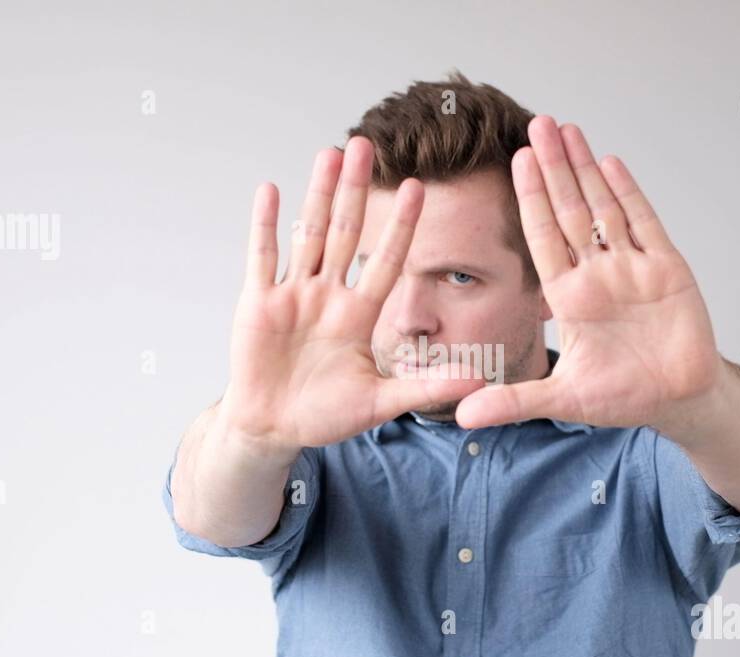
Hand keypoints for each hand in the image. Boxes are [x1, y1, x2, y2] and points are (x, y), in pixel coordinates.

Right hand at [219, 137, 480, 450]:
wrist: (274, 428)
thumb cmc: (325, 415)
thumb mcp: (381, 403)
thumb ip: (426, 388)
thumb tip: (480, 382)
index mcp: (359, 315)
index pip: (386, 260)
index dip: (403, 226)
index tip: (421, 187)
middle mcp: (328, 296)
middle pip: (347, 233)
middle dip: (358, 190)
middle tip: (369, 145)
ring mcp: (294, 296)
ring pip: (309, 234)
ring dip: (319, 194)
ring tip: (331, 153)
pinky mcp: (259, 304)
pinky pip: (263, 257)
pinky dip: (266, 225)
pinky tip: (272, 190)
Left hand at [455, 116, 723, 434]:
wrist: (680, 401)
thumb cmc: (624, 397)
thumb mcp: (562, 400)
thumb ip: (514, 402)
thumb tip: (462, 416)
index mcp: (571, 298)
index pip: (544, 238)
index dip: (530, 200)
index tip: (515, 162)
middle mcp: (598, 275)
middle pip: (571, 211)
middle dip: (554, 168)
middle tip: (536, 126)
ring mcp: (632, 268)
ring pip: (605, 207)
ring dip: (586, 168)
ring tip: (568, 129)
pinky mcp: (667, 269)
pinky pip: (645, 223)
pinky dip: (629, 193)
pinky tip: (611, 162)